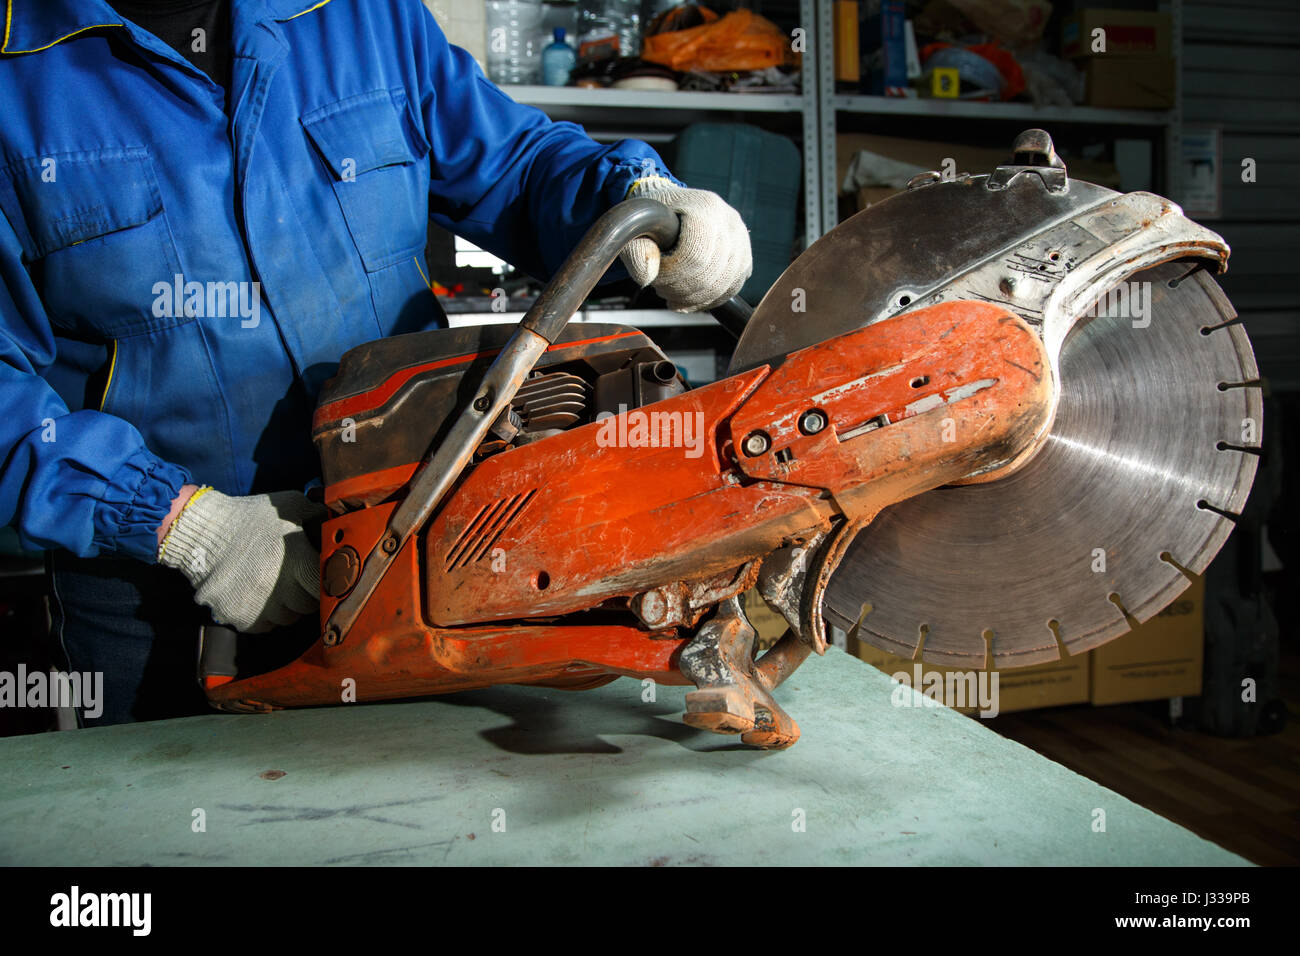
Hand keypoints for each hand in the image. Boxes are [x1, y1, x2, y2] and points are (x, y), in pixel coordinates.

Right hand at [157, 488, 325, 632]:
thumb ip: (318, 516)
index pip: (326, 587)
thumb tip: (338, 524)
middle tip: (295, 577)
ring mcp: (258, 605)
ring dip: (286, 606)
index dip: (325, 582)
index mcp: (297, 562)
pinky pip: (264, 626)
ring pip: (287, 618)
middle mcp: (280, 588)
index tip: (319, 574)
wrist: (203, 531)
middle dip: (306, 593)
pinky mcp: (239, 617)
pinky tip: (257, 594)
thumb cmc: (251, 516)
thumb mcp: (291, 505)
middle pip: (308, 606)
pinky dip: (264, 615)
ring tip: (275, 584)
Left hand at [619, 177, 752, 312]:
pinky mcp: (744, 255)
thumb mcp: (635, 228)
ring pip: (725, 284)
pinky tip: (690, 299)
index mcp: (705, 206)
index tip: (656, 280)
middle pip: (712, 273)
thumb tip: (648, 277)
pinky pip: (733, 287)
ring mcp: (741, 238)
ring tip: (674, 295)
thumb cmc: (652, 218)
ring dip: (695, 298)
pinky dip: (710, 300)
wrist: (670, 210)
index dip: (674, 277)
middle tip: (662, 290)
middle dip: (683, 290)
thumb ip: (636, 251)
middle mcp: (729, 219)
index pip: (696, 256)